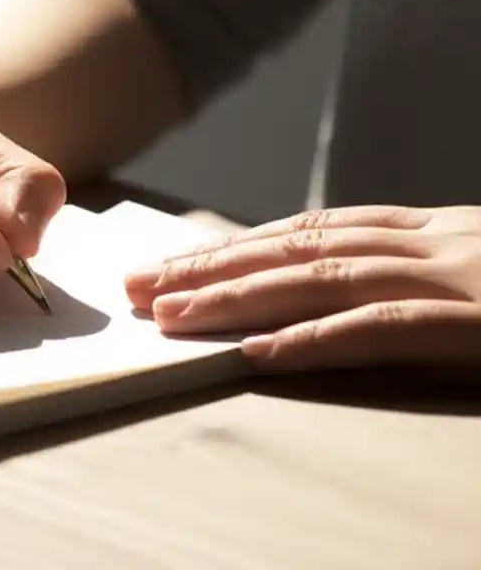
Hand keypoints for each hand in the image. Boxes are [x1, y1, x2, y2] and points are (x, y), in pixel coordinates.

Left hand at [125, 206, 480, 371]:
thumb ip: (413, 278)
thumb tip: (337, 294)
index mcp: (432, 231)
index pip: (312, 232)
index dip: (235, 248)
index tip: (172, 266)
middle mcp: (432, 243)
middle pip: (296, 249)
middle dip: (210, 267)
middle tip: (138, 286)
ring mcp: (454, 277)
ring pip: (321, 279)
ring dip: (236, 296)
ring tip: (169, 315)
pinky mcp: (480, 322)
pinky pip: (382, 327)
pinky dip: (314, 339)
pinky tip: (256, 353)